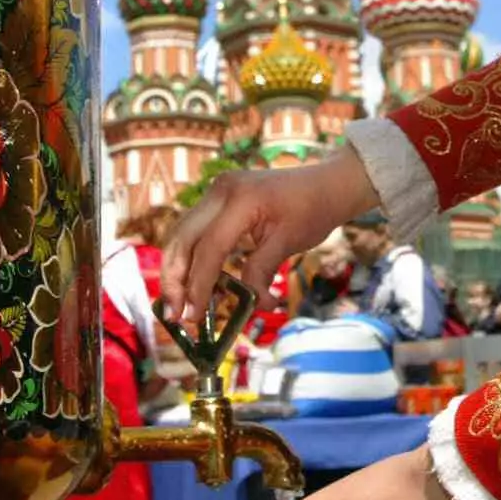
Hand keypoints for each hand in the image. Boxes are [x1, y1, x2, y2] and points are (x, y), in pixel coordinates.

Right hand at [162, 150, 377, 324]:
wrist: (326, 184)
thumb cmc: (313, 210)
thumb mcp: (289, 243)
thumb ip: (261, 272)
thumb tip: (251, 304)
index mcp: (240, 199)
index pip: (209, 248)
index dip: (198, 284)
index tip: (193, 315)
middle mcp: (220, 192)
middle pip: (182, 239)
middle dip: (174, 279)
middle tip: (176, 315)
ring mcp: (217, 193)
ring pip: (183, 236)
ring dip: (179, 271)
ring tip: (181, 306)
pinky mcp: (218, 201)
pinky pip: (197, 233)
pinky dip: (194, 260)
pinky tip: (200, 287)